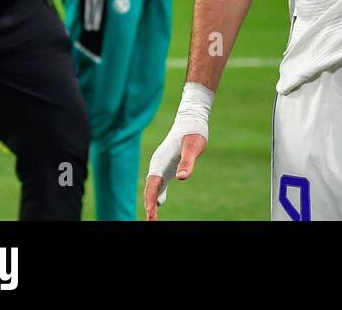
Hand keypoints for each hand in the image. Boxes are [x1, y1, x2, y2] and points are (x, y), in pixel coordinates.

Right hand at [145, 84, 213, 219]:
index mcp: (161, 161)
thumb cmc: (192, 133)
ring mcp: (161, 166)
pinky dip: (157, 195)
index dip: (150, 200)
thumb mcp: (193, 147)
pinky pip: (159, 184)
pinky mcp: (167, 167)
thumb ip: (187, 162)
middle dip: (149, 205)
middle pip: (150, 189)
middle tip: (151, 221)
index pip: (152, 185)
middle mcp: (157, 165)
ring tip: (152, 218)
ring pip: (152, 188)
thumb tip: (181, 178)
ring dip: (151, 202)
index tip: (152, 214)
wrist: (191, 121)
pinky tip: (159, 205)